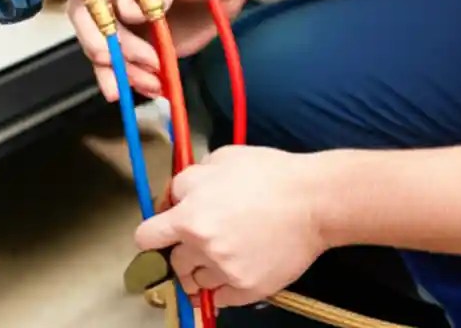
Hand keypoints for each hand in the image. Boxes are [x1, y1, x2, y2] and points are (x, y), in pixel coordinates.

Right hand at [65, 0, 253, 100]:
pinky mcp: (134, 43)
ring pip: (100, 49)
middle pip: (86, 21)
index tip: (125, 27)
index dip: (96, 13)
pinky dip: (130, 81)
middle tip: (136, 60)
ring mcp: (121, 20)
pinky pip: (120, 66)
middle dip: (105, 47)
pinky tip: (149, 86)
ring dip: (121, 71)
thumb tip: (127, 8)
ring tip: (151, 80)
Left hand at [136, 146, 329, 306]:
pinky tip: (231, 274)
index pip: (146, 238)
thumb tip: (171, 200)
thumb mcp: (215, 161)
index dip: (152, 234)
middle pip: (173, 262)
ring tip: (220, 256)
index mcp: (188, 217)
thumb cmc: (267, 174)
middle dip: (181, 251)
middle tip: (200, 242)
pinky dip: (221, 290)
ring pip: (196, 282)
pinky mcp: (250, 288)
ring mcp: (226, 271)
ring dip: (201, 272)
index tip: (160, 234)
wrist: (314, 199)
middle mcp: (202, 248)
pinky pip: (221, 299)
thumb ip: (185, 183)